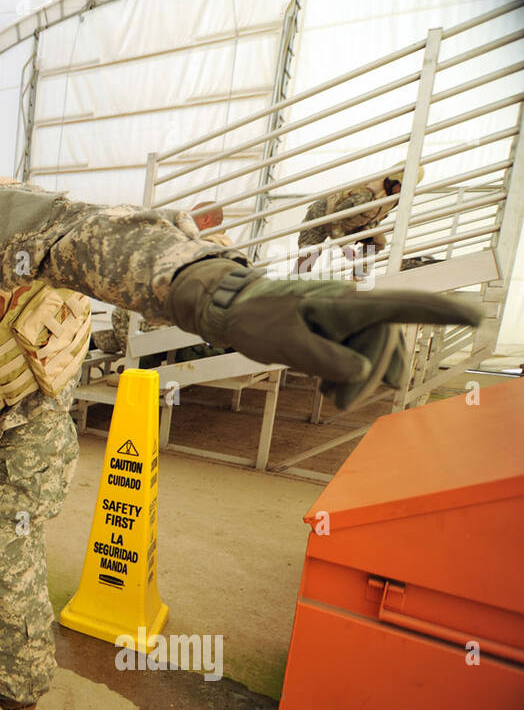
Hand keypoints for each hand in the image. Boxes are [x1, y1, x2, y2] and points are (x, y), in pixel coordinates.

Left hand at [170, 261, 480, 410]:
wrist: (234, 309)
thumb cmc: (255, 320)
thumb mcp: (282, 343)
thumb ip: (320, 357)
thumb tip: (360, 370)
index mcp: (344, 304)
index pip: (400, 306)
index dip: (439, 311)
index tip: (475, 316)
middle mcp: (354, 306)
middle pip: (384, 343)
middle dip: (366, 378)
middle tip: (333, 405)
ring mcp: (349, 318)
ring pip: (375, 352)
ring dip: (359, 380)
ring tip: (328, 399)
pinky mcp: (341, 329)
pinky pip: (365, 352)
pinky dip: (356, 374)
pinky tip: (336, 392)